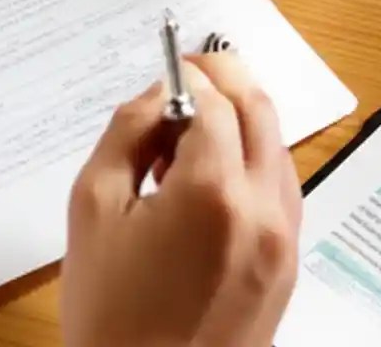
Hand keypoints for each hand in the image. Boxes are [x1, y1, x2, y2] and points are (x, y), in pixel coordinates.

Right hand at [62, 53, 301, 346]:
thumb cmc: (110, 313)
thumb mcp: (92, 209)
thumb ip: (126, 134)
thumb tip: (157, 95)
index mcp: (212, 193)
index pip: (215, 100)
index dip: (189, 74)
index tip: (167, 67)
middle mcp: (263, 211)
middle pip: (260, 113)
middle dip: (226, 82)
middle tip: (189, 76)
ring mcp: (284, 241)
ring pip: (277, 149)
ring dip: (240, 124)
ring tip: (186, 140)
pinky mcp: (288, 265)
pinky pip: (281, 191)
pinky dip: (252, 165)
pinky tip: (209, 180)